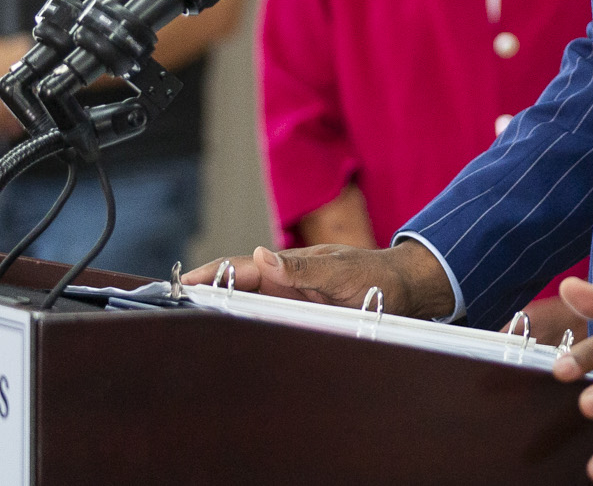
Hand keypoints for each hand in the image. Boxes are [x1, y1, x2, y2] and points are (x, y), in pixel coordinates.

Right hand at [182, 240, 454, 318]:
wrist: (403, 290)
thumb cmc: (374, 276)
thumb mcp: (340, 272)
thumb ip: (303, 269)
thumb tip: (261, 256)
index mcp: (285, 268)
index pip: (237, 270)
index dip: (208, 277)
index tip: (180, 286)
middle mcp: (280, 286)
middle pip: (232, 293)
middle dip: (203, 301)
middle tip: (172, 316)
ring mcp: (286, 305)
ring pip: (244, 314)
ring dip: (220, 322)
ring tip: (188, 337)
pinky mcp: (297, 323)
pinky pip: (265, 329)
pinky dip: (245, 336)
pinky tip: (229, 351)